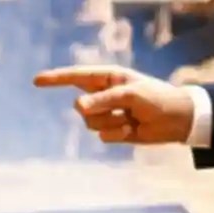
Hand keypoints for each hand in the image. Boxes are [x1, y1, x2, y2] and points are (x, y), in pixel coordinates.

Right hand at [32, 65, 194, 143]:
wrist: (177, 120)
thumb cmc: (157, 99)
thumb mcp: (131, 95)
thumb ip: (103, 99)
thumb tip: (77, 106)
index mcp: (109, 78)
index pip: (76, 76)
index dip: (56, 78)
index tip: (36, 80)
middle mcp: (104, 95)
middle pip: (82, 106)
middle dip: (99, 109)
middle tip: (122, 107)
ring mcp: (108, 113)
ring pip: (90, 123)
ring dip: (111, 122)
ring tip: (131, 118)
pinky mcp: (113, 130)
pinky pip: (103, 136)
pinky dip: (117, 134)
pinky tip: (133, 129)